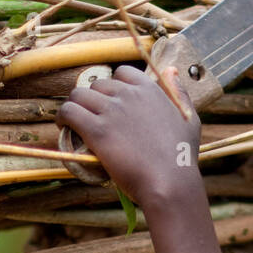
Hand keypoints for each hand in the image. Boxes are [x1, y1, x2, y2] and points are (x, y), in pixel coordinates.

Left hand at [56, 65, 201, 207]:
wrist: (169, 182)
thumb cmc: (182, 156)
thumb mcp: (189, 119)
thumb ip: (179, 93)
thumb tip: (171, 69)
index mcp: (150, 90)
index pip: (122, 72)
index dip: (114, 86)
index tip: (113, 101)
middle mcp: (129, 95)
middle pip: (98, 84)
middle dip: (93, 98)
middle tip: (91, 115)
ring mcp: (111, 111)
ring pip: (79, 95)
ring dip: (74, 105)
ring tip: (73, 120)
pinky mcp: (97, 130)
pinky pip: (69, 112)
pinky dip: (63, 117)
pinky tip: (65, 126)